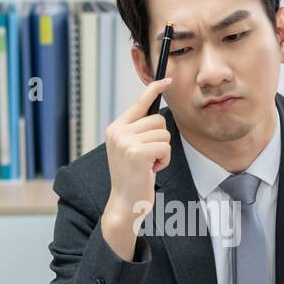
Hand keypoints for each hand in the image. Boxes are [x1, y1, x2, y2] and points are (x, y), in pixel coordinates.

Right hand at [100, 78, 174, 260]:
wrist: (124, 203)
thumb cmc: (132, 177)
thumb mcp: (131, 149)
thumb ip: (139, 131)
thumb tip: (157, 114)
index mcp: (116, 128)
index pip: (139, 103)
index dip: (154, 89)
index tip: (167, 79)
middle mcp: (118, 132)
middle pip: (158, 120)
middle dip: (161, 139)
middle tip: (148, 157)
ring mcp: (127, 142)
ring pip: (164, 134)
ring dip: (163, 152)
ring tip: (148, 165)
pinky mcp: (138, 153)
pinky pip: (166, 147)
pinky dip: (164, 161)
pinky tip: (151, 170)